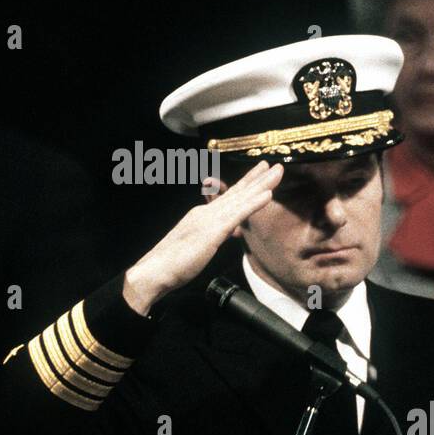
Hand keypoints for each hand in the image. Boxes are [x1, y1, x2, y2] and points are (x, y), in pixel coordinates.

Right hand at [122, 161, 282, 315]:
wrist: (156, 270)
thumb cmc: (173, 263)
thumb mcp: (196, 246)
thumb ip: (209, 237)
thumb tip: (218, 235)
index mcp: (203, 216)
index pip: (229, 198)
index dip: (246, 185)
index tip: (260, 174)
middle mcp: (207, 213)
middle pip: (237, 192)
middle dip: (258, 178)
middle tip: (275, 164)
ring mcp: (210, 219)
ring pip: (241, 198)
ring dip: (261, 184)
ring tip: (277, 172)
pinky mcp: (212, 231)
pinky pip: (237, 215)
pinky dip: (254, 203)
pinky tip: (268, 195)